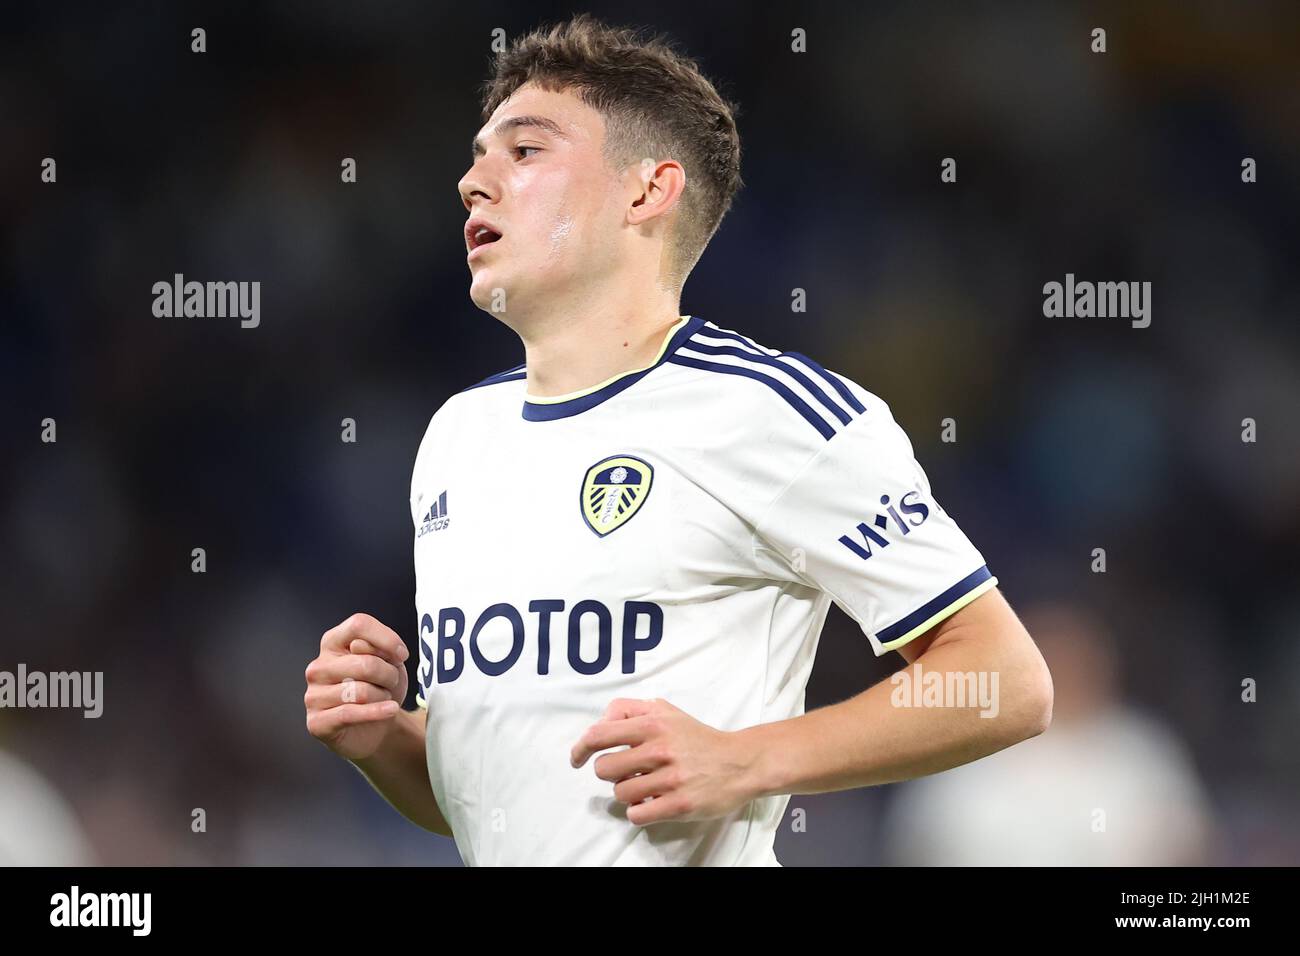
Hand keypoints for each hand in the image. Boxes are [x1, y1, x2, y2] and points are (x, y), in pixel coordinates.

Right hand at [305, 612, 409, 760]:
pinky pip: (350, 713)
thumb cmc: (379, 688)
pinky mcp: (316, 722)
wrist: (377, 728)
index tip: (402, 655)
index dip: (386, 638)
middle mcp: (318, 667)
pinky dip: (376, 712)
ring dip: (383, 696)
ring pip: (361, 691)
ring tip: (384, 698)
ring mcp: (313, 695)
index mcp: (332, 643)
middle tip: (392, 683)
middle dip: (389, 675)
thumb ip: (378, 647)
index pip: (358, 625)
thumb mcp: (388, 662)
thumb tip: (361, 647)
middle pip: (365, 663)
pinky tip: (390, 710)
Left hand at [570, 698, 759, 824]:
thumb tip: (600, 724)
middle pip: (604, 769)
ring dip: (628, 792)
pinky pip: (636, 814)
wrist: (739, 762)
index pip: (599, 734)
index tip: (577, 758)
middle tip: (627, 771)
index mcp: (653, 723)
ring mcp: (669, 778)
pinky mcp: (678, 804)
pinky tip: (651, 802)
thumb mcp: (666, 711)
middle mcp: (659, 748)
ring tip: (646, 786)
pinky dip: (638, 811)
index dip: (580, 748)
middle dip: (610, 773)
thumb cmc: (697, 738)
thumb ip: (631, 711)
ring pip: (620, 793)